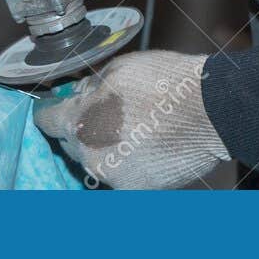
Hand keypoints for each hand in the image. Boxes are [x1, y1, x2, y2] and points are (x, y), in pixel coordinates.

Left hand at [34, 50, 228, 188]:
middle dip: (85, 128)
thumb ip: (92, 85)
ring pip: (97, 161)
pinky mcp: (136, 191)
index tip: (54, 110)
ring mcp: (112, 176)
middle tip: (111, 115)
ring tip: (137, 131)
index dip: (51, 111)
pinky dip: (130, 164)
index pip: (47, 120)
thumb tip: (80, 94)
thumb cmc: (167, 83)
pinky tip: (149, 147)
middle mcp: (89, 154)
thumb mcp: (120, 67)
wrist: (211, 110)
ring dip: (108, 148)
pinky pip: (121, 176)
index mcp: (80, 120)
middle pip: (73, 143)